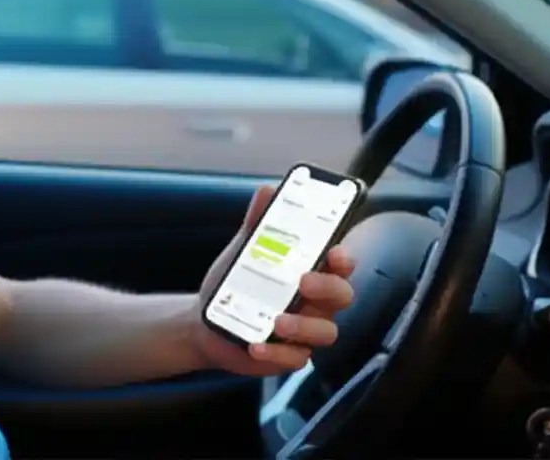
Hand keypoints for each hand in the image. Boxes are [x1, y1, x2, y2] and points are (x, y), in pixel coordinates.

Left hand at [190, 185, 355, 376]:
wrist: (205, 322)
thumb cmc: (234, 284)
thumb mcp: (243, 252)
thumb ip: (257, 224)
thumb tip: (267, 191)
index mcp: (311, 273)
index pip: (341, 265)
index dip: (344, 259)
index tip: (335, 252)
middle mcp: (315, 303)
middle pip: (342, 296)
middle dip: (327, 287)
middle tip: (303, 281)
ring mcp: (304, 332)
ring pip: (326, 332)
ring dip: (304, 327)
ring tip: (278, 321)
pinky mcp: (288, 357)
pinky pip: (295, 359)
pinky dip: (276, 354)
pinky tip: (256, 346)